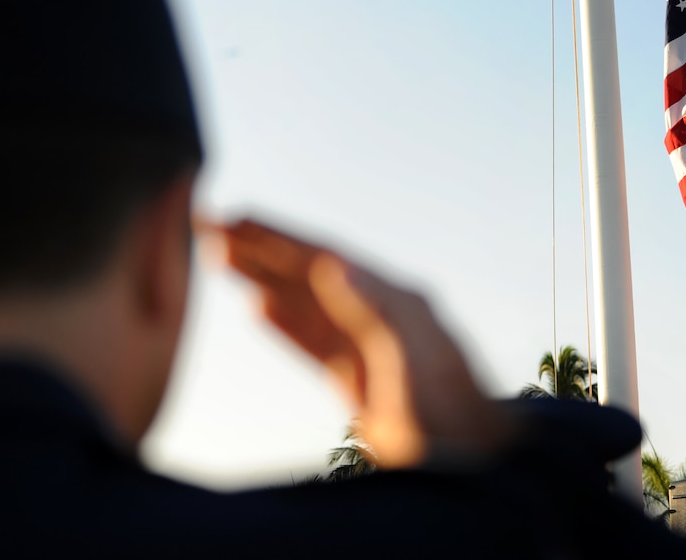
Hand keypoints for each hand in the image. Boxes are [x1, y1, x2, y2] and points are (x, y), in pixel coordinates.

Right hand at [203, 218, 512, 468]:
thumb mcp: (407, 357)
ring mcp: (370, 349)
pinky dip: (284, 324)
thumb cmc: (450, 416)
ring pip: (306, 306)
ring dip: (264, 281)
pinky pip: (314, 344)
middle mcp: (380, 315)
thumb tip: (329, 262)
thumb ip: (369, 308)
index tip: (237, 217)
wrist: (475, 468)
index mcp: (394, 300)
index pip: (324, 258)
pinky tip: (258, 308)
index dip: (278, 238)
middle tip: (211, 228)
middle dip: (261, 251)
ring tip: (221, 259)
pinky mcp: (361, 384)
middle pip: (309, 275)